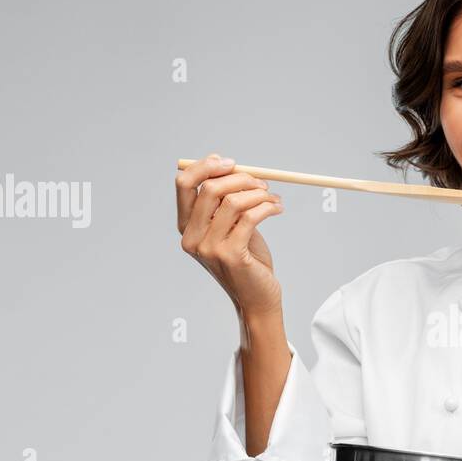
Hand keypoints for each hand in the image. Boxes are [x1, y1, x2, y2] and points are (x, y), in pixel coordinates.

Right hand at [176, 152, 285, 317]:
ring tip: (273, 199)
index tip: (231, 163)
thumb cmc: (246, 259)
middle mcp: (192, 237)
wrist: (257, 297)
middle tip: (263, 183)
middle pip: (210, 188)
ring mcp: (209, 248)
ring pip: (233, 201)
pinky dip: (268, 207)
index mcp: (186, 226)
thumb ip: (225, 201)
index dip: (206, 166)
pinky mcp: (231, 255)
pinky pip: (251, 217)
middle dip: (241, 178)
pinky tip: (277, 208)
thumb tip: (231, 166)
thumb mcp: (231, 226)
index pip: (183, 183)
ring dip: (259, 193)